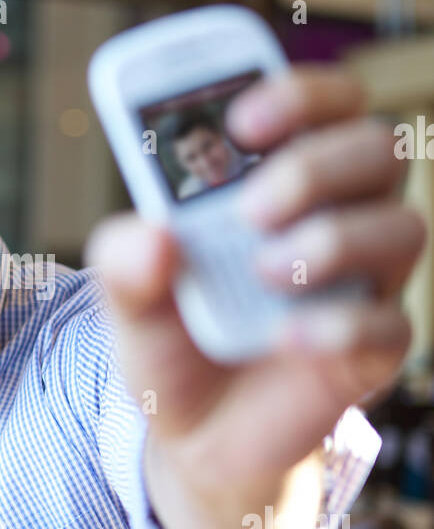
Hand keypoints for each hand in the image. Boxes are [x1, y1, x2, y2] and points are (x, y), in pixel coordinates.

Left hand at [84, 67, 425, 528]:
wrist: (195, 435)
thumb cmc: (174, 338)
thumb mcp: (128, 297)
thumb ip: (124, 259)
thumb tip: (155, 237)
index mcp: (281, 175)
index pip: (325, 102)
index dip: (298, 93)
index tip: (241, 120)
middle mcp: (338, 213)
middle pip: (377, 149)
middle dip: (315, 167)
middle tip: (250, 210)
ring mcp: (364, 281)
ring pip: (402, 225)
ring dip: (333, 240)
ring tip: (263, 273)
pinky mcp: (375, 348)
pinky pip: (391, 323)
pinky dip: (338, 326)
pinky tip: (286, 337)